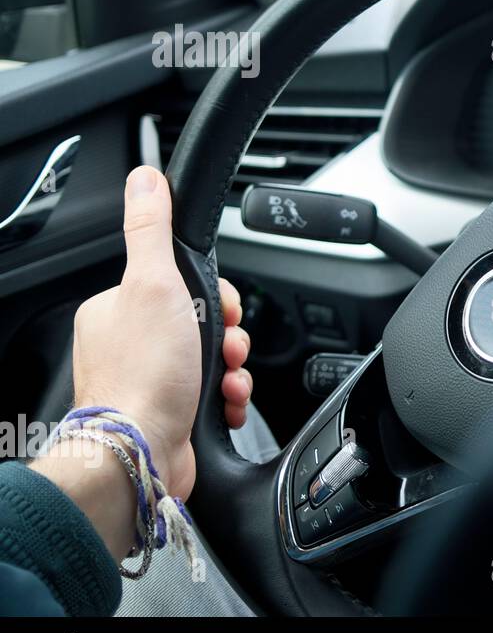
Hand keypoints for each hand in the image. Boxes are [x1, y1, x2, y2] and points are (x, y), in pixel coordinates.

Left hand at [67, 166, 252, 500]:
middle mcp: (128, 345)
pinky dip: (227, 399)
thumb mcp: (153, 283)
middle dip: (229, 337)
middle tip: (227, 349)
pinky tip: (225, 404)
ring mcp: (148, 382)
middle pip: (202, 323)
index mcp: (117, 310)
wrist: (142, 453)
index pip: (181, 284)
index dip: (214, 295)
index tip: (223, 308)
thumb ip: (151, 230)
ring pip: (212, 360)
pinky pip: (212, 396)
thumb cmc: (145, 374)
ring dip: (233, 370)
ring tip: (227, 381)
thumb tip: (146, 179)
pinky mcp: (169, 414)